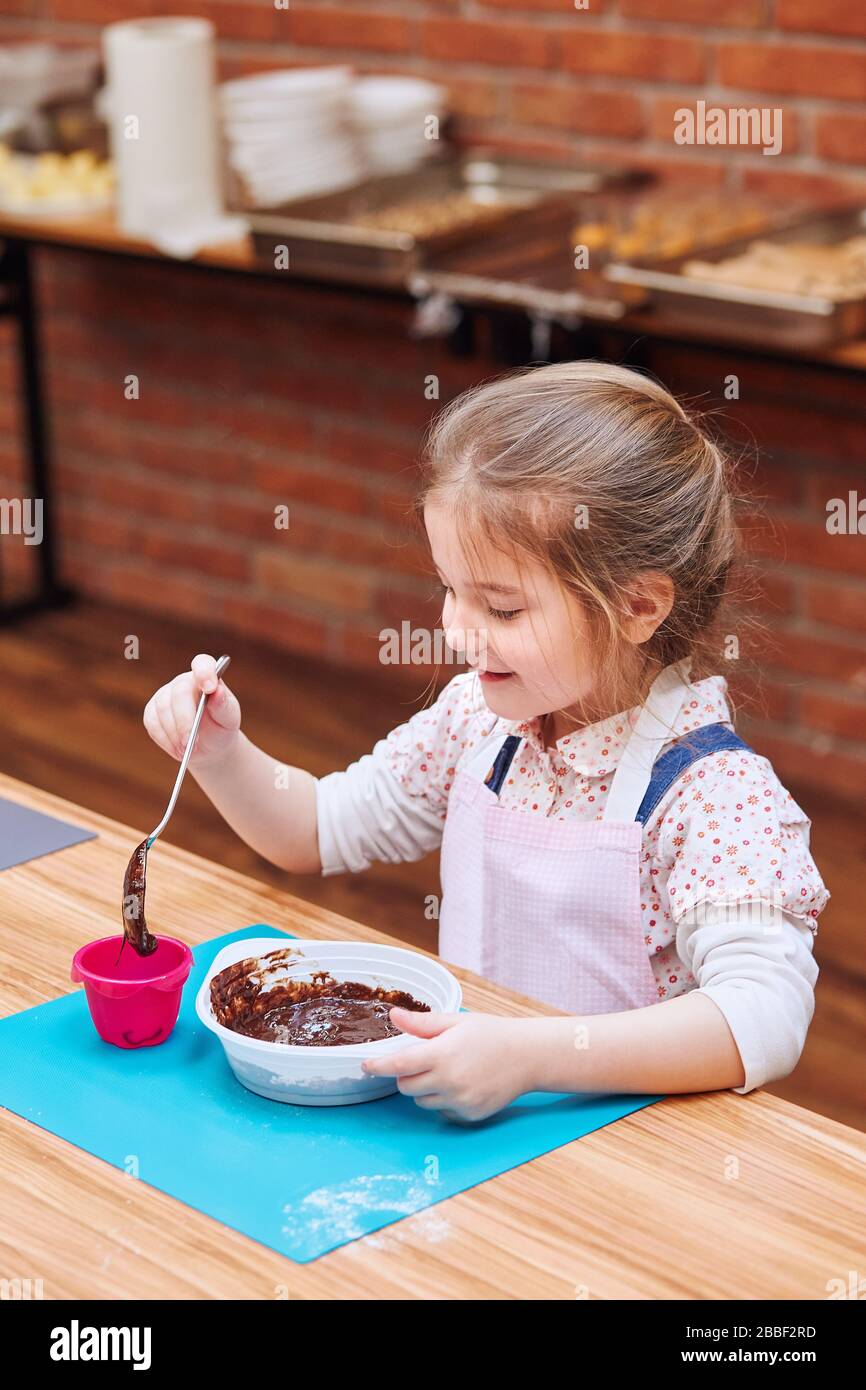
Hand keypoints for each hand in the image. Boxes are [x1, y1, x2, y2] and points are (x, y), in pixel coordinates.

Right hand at [143, 653, 241, 766]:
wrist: (208, 745)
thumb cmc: (221, 727)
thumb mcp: (229, 719)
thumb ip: (224, 705)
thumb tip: (217, 691)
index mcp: (205, 677)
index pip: (202, 663)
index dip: (204, 672)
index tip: (210, 688)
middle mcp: (182, 683)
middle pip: (179, 693)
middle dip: (184, 720)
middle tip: (190, 743)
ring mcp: (164, 695)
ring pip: (162, 709)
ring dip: (174, 734)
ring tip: (187, 751)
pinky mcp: (152, 712)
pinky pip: (152, 723)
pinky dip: (164, 740)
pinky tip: (177, 750)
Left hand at [362, 1008, 534, 1121]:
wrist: (528, 1056)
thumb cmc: (491, 1034)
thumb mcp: (456, 1022)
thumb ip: (422, 1024)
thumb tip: (393, 1016)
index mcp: (442, 1054)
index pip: (399, 1064)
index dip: (378, 1066)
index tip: (365, 1065)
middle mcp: (449, 1081)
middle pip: (406, 1087)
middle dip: (405, 1075)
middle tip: (421, 1060)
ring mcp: (460, 1101)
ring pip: (422, 1101)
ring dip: (424, 1089)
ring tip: (446, 1070)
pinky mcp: (469, 1115)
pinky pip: (442, 1111)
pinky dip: (443, 1100)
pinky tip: (460, 1084)